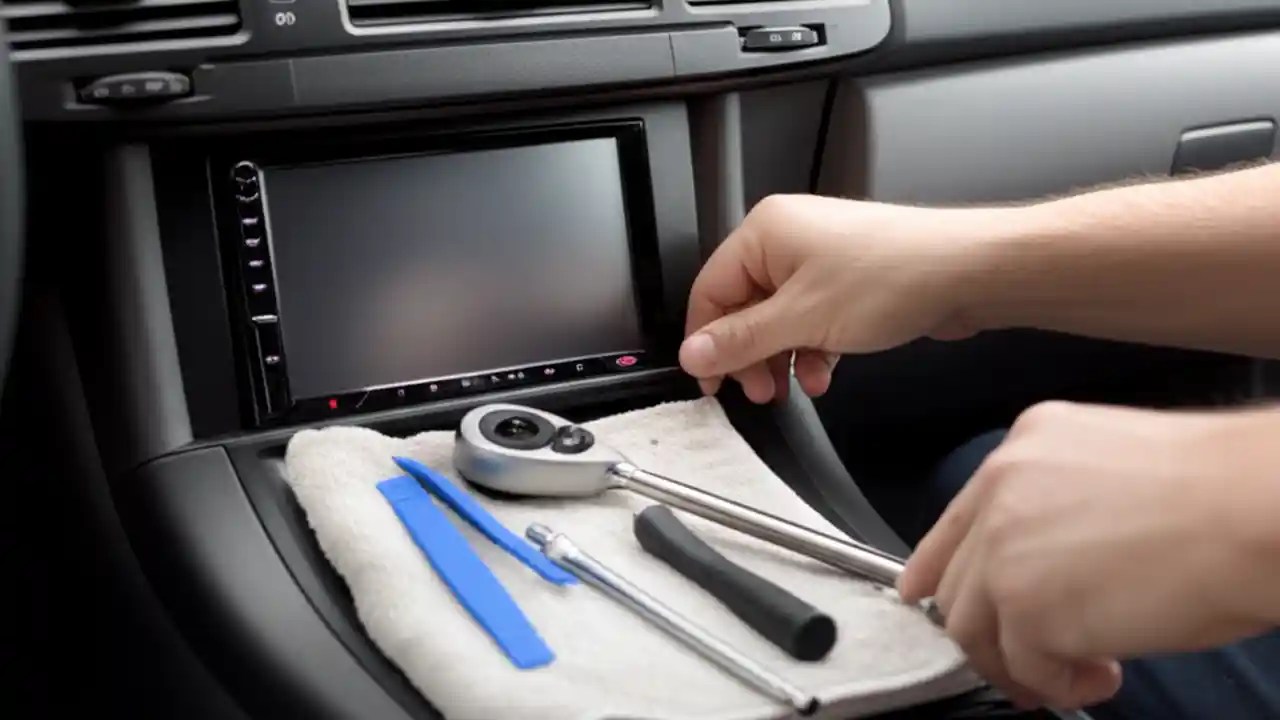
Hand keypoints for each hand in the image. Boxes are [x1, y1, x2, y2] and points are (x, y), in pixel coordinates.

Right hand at [679, 194, 1003, 402]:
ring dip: (780, 359)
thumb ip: (742, 339)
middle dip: (748, 355)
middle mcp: (788, 240)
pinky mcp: (846, 283)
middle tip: (757, 390)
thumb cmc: (895, 275)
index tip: (710, 380)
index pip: (710, 290)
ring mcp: (820, 261)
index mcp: (765, 232)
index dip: (706, 340)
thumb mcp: (803, 318)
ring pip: (778, 320)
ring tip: (788, 389)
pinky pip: (810, 321)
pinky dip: (811, 350)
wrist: (968, 272)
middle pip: (743, 307)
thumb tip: (695, 353)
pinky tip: (822, 375)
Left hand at [899, 401, 1279, 709]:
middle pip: (957, 583)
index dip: (936, 569)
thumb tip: (1050, 568)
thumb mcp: (1114, 471)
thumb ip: (1060, 509)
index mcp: (1023, 448)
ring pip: (973, 630)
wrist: (1253, 507)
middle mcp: (1000, 491)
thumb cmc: (1218, 493)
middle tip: (1028, 662)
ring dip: (1019, 665)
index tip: (923, 596)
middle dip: (987, 633)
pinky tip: (1101, 673)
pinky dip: (1057, 684)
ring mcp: (1004, 549)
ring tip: (1073, 673)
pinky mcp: (1026, 606)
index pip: (956, 521)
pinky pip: (1022, 665)